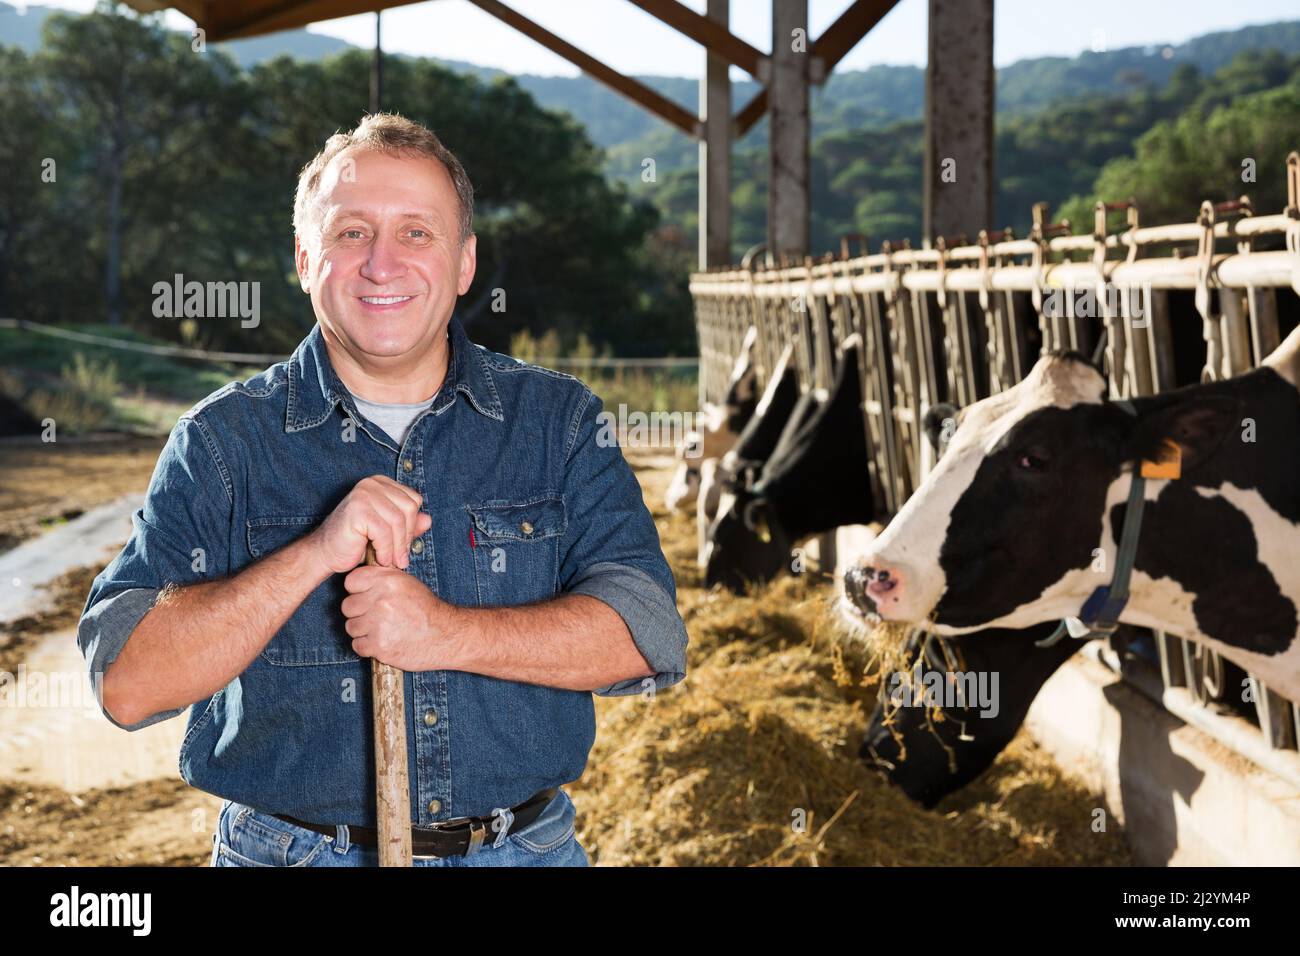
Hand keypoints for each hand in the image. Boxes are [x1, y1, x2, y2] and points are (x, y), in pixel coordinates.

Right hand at [312, 475, 431, 573]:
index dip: (413, 526)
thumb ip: (407, 525)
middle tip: (400, 558)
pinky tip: (379, 559)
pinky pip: (384, 532)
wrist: (326, 553)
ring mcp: (364, 493)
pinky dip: (385, 550)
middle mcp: (372, 483)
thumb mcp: (387, 533)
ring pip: (398, 522)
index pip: (413, 500)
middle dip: (406, 537)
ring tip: (390, 562)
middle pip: (409, 509)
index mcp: (381, 483)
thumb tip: (429, 520)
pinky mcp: (358, 509)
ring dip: (397, 547)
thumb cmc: (356, 542)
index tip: (404, 546)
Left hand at [341, 565, 466, 670]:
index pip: (351, 582)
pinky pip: (357, 645)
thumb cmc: (427, 611)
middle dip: (359, 613)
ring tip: (383, 630)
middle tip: (376, 617)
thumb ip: (382, 579)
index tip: (365, 597)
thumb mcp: (407, 583)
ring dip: (363, 631)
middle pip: (347, 606)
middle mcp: (381, 600)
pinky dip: (368, 647)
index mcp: (387, 581)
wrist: (445, 635)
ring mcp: (378, 624)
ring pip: (351, 627)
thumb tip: (359, 581)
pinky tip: (384, 641)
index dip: (357, 591)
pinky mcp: (379, 645)